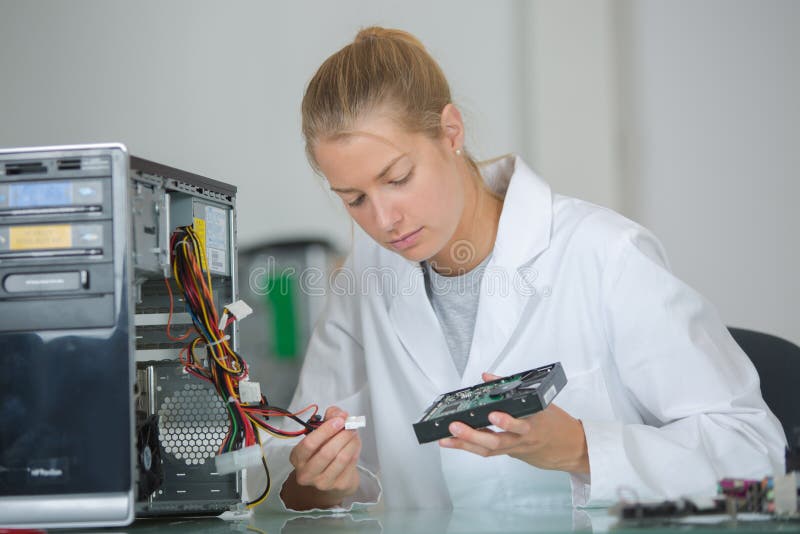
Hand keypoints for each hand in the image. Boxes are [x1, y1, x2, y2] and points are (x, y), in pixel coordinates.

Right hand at [280, 406, 361, 508]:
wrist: (330, 479)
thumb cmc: (323, 452)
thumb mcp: (321, 433)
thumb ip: (329, 418)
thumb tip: (340, 414)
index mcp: (297, 457)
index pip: (309, 444)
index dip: (326, 430)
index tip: (339, 420)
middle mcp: (307, 473)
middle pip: (326, 452)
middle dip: (342, 435)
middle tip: (350, 425)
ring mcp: (323, 482)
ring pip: (341, 459)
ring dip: (351, 442)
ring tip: (354, 433)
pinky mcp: (339, 486)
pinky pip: (351, 464)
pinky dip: (356, 451)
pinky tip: (355, 444)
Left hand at [438, 373, 588, 474]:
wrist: (570, 448)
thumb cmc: (555, 422)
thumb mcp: (540, 400)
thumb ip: (511, 387)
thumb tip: (488, 376)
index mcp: (535, 421)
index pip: (521, 422)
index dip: (507, 421)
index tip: (493, 413)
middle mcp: (525, 438)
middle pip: (498, 441)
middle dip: (475, 435)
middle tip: (456, 426)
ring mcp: (517, 448)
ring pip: (490, 449)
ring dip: (466, 443)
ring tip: (446, 438)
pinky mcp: (511, 453)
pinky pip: (489, 452)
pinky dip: (471, 447)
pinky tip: (454, 442)